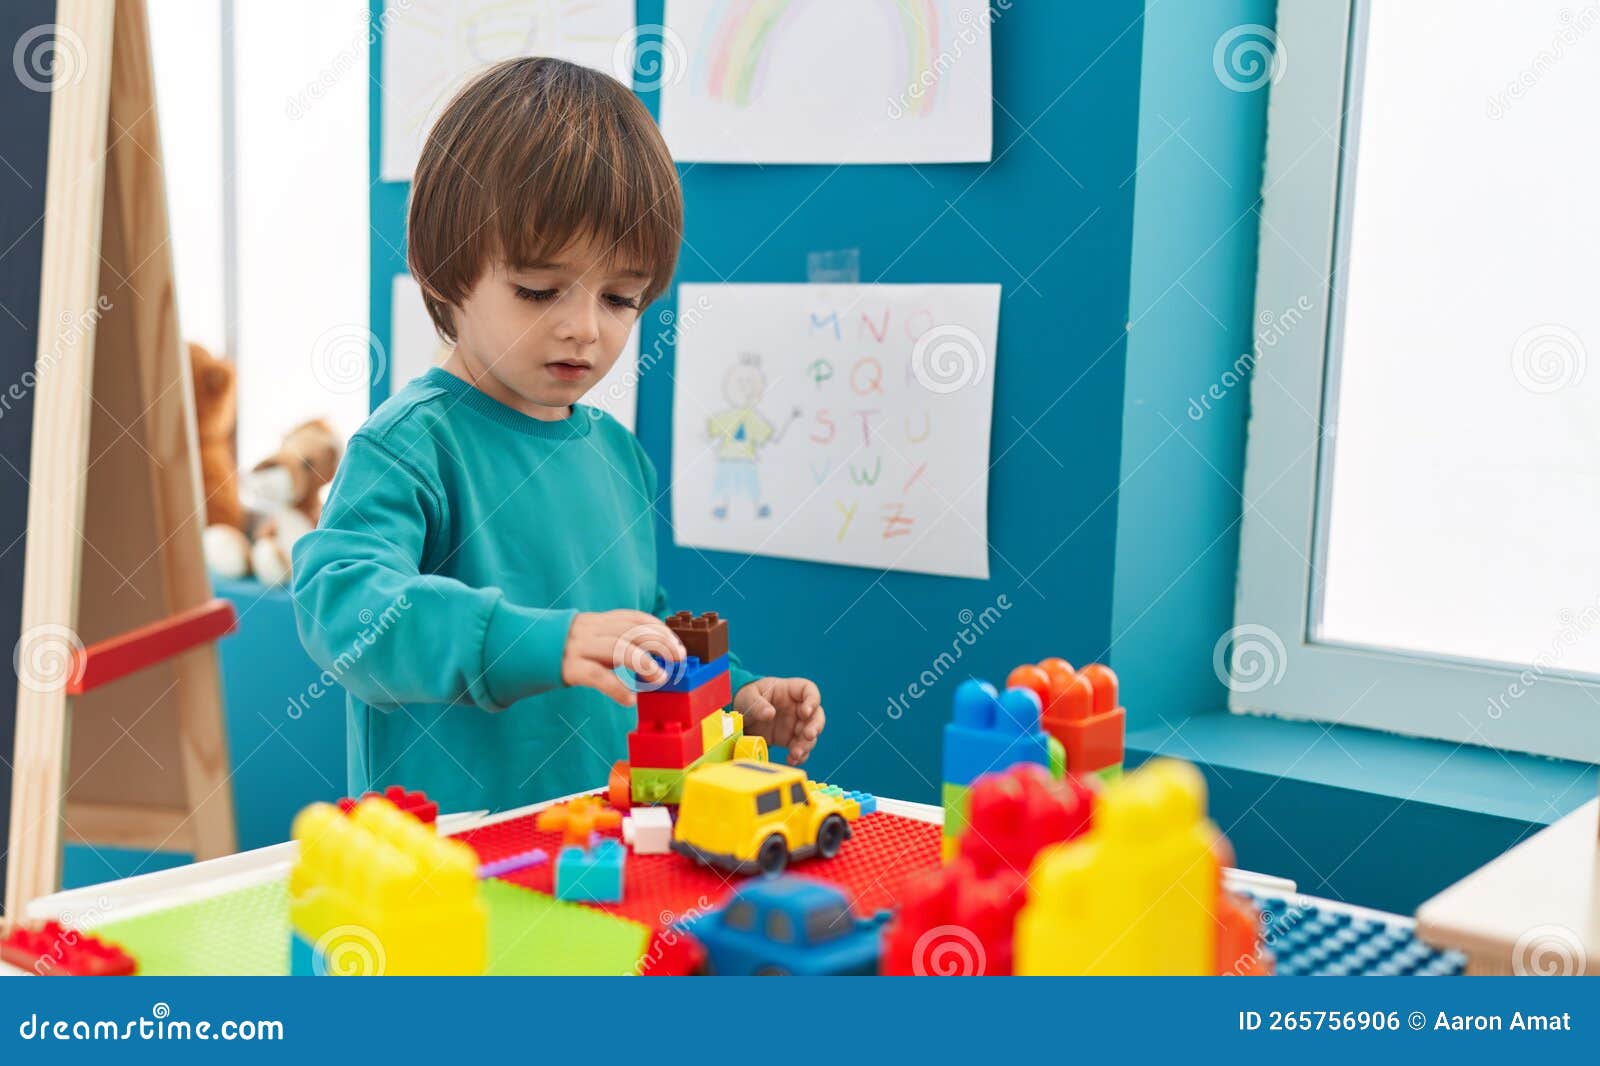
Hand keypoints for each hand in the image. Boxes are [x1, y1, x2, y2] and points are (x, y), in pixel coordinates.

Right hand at [561, 610, 684, 706]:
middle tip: (678, 659)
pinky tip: (630, 699)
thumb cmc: (563, 653)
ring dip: (644, 662)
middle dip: (659, 642)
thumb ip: (615, 644)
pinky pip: (597, 676)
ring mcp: (578, 648)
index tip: (677, 645)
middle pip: (631, 629)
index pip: (634, 617)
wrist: (518, 651)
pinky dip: (617, 688)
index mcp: (597, 621)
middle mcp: (589, 630)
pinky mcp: (568, 668)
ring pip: (617, 648)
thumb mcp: (590, 642)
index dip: (659, 629)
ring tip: (660, 678)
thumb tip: (653, 659)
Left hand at [734, 677, 825, 764]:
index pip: (809, 690)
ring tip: (795, 754)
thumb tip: (770, 714)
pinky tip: (791, 761)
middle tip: (809, 735)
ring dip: (806, 745)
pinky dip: (799, 756)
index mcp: (790, 691)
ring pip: (810, 735)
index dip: (812, 701)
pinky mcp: (790, 740)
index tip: (805, 712)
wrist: (742, 716)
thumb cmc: (749, 698)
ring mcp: (796, 725)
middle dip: (815, 726)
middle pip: (816, 715)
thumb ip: (758, 704)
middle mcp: (798, 708)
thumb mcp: (748, 696)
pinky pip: (800, 748)